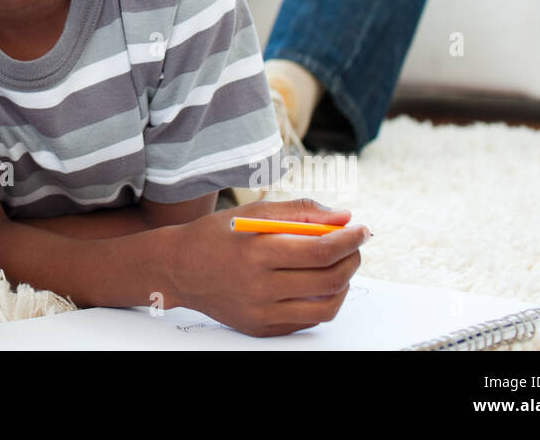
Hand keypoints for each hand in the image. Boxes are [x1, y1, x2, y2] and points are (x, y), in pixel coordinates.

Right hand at [170, 198, 368, 336]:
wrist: (178, 268)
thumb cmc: (217, 234)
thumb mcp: (253, 213)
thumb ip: (300, 211)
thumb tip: (344, 217)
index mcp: (257, 251)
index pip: (321, 250)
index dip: (349, 239)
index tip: (361, 229)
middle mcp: (259, 287)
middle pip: (329, 280)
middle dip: (352, 260)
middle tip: (353, 246)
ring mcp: (261, 312)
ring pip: (325, 307)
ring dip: (343, 285)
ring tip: (338, 267)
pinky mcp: (261, 328)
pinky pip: (307, 321)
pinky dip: (321, 302)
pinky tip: (316, 284)